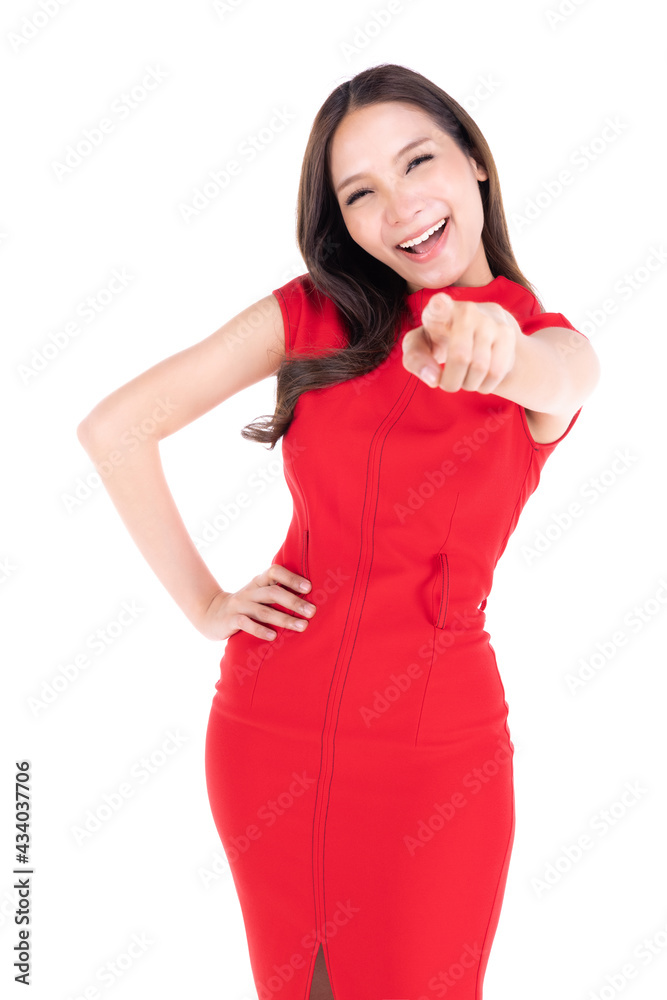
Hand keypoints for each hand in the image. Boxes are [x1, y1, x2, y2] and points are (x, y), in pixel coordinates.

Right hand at [195, 564, 316, 640]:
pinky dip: (260, 630)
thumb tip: (310, 599)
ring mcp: (239, 605)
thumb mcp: (259, 594)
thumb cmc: (246, 606)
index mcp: (258, 582)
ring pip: (263, 611)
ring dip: (284, 619)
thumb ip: (278, 594)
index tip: (309, 587)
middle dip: (294, 602)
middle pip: (273, 593)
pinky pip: (246, 623)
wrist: (211, 614)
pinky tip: (273, 637)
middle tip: (312, 612)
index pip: (274, 571)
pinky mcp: (230, 620)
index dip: (291, 578)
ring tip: (302, 626)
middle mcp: (250, 591)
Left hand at [401, 292, 519, 393]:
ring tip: (464, 378)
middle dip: (451, 382)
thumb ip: (415, 360)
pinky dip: (484, 385)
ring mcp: (489, 321)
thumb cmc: (439, 339)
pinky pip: (496, 372)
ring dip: (468, 384)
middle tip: (447, 383)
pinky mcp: (507, 334)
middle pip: (460, 358)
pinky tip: (479, 378)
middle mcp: (467, 311)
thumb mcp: (419, 346)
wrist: (477, 331)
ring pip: (480, 368)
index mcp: (439, 310)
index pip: (440, 306)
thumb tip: (434, 379)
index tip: (439, 303)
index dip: (440, 306)